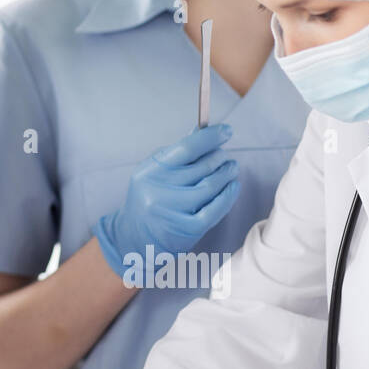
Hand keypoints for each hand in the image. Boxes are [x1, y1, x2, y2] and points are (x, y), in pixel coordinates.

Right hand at [92, 123, 239, 275]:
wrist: (135, 237)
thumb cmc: (148, 198)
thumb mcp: (153, 172)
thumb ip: (175, 153)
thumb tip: (200, 131)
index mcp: (149, 172)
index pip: (185, 148)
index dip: (209, 138)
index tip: (226, 130)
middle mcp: (159, 190)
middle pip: (202, 167)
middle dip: (219, 157)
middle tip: (226, 154)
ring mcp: (173, 211)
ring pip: (211, 186)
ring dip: (226, 174)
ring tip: (231, 168)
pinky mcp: (187, 229)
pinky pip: (215, 209)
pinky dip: (228, 195)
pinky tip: (233, 186)